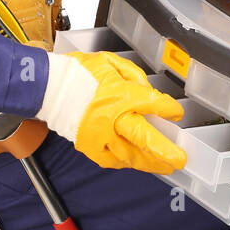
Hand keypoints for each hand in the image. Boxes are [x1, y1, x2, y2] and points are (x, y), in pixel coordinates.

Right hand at [38, 50, 186, 173]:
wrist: (50, 87)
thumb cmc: (79, 72)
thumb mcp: (110, 62)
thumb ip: (133, 75)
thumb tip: (149, 91)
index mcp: (118, 93)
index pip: (152, 104)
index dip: (168, 109)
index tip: (174, 113)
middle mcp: (111, 118)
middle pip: (144, 138)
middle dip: (165, 150)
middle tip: (179, 159)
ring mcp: (100, 135)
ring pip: (130, 155)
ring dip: (150, 163)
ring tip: (165, 167)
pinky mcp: (89, 146)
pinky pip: (113, 160)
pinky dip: (127, 162)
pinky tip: (137, 162)